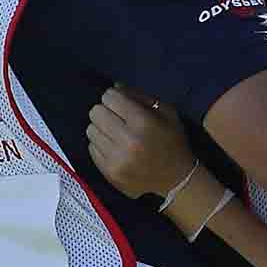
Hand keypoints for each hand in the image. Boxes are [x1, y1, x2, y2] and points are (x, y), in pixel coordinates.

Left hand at [87, 84, 196, 199]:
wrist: (176, 180)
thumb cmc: (172, 141)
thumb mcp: (166, 112)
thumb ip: (140, 96)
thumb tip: (114, 86)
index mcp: (143, 122)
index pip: (109, 97)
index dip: (115, 98)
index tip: (122, 104)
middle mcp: (127, 140)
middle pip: (96, 112)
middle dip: (106, 112)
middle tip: (117, 119)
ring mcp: (116, 159)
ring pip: (91, 130)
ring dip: (102, 129)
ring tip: (116, 135)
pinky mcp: (109, 172)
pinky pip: (91, 148)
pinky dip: (101, 145)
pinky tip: (115, 148)